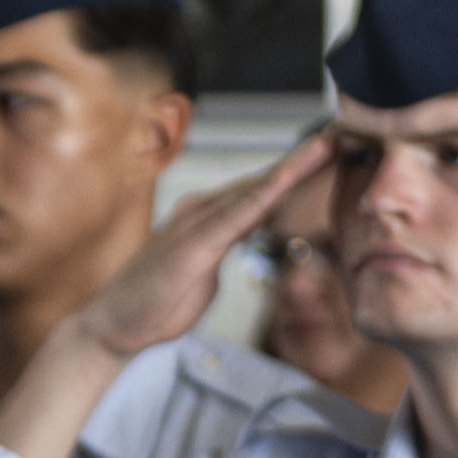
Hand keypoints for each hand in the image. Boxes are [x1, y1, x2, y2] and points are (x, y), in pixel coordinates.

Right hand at [63, 129, 336, 367]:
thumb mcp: (204, 272)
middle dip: (305, 157)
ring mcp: (196, 223)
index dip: (297, 169)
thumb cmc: (155, 303)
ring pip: (255, 189)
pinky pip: (238, 216)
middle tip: (344, 130)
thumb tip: (244, 237)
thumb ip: (226, 248)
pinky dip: (268, 195)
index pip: (261, 189)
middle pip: (264, 179)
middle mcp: (202, 209)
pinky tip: (291, 179)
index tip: (332, 150)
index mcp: (207, 216)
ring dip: (294, 166)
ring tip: (329, 144)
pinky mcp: (194, 246)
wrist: (113, 326)